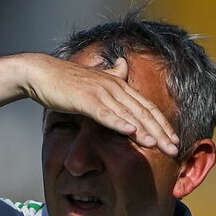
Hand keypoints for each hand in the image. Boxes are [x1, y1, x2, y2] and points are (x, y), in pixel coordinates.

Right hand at [18, 54, 179, 155]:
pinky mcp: (85, 99)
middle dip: (161, 132)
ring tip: (159, 146)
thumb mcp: (93, 82)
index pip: (146, 107)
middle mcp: (114, 87)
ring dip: (145, 131)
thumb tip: (124, 66)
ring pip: (128, 115)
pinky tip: (131, 133)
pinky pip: (106, 114)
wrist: (41, 73)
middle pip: (143, 112)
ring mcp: (100, 92)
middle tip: (174, 149)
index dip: (162, 124)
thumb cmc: (66, 81)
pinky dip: (119, 124)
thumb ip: (111, 78)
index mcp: (118, 85)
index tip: (175, 140)